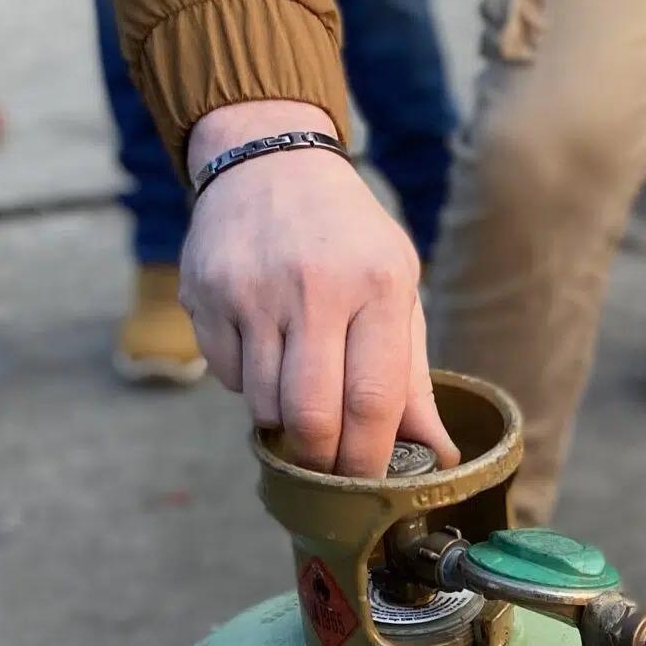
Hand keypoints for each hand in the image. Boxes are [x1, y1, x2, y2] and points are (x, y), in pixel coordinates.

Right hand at [180, 101, 454, 476]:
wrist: (269, 162)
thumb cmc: (347, 239)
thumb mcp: (397, 288)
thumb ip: (412, 376)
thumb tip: (438, 455)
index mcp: (377, 284)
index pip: (372, 400)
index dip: (368, 459)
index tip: (366, 483)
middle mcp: (314, 286)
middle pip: (312, 417)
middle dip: (321, 461)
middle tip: (327, 468)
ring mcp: (253, 290)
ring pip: (263, 405)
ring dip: (282, 422)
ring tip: (296, 394)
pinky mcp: (207, 293)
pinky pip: (226, 377)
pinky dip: (246, 385)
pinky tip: (262, 352)